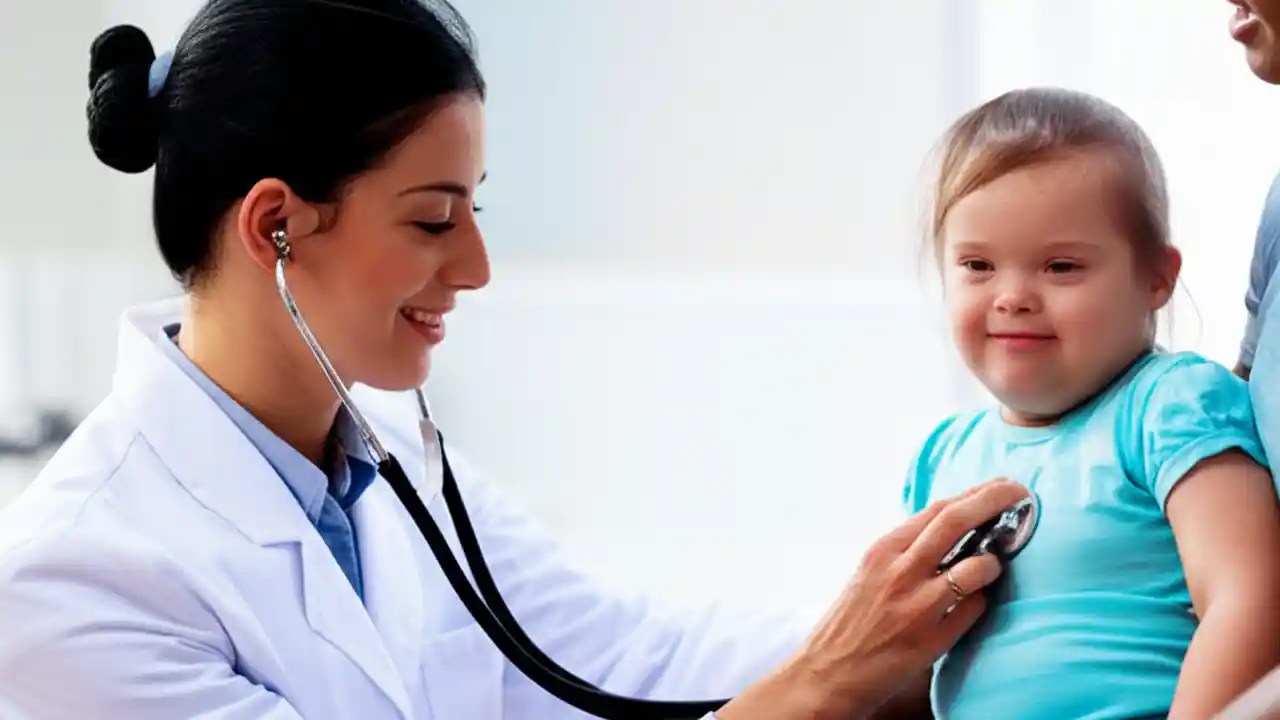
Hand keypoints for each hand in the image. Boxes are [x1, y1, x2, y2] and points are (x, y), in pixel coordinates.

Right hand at [717, 479, 1029, 719]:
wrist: (827, 672)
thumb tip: (951, 527)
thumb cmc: (850, 621)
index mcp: (882, 551)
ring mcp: (916, 607)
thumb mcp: (869, 572)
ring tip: (995, 563)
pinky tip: (975, 603)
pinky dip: (980, 601)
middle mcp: (899, 573)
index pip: (937, 509)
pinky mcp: (930, 641)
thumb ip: (905, 550)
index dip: (975, 493)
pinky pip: (973, 610)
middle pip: (956, 522)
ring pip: (974, 568)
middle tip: (1021, 495)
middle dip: (995, 500)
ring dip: (993, 561)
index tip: (1000, 486)